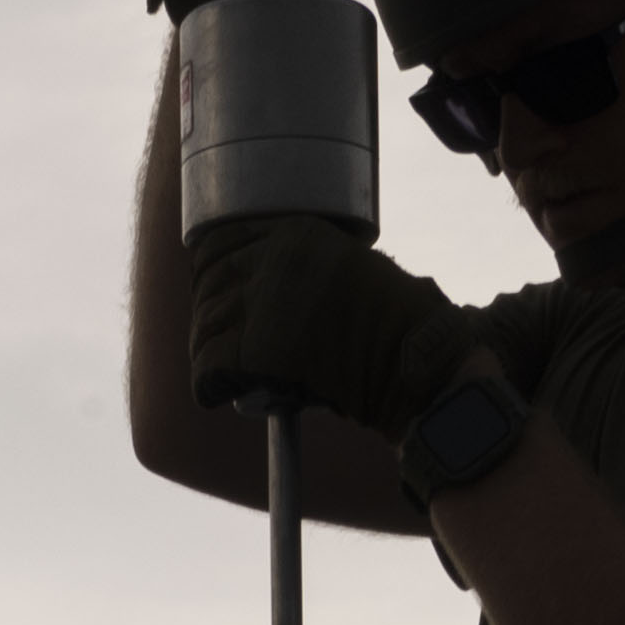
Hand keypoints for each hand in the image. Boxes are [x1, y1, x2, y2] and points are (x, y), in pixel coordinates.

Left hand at [185, 212, 480, 433]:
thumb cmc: (397, 325)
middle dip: (209, 313)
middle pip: (211, 283)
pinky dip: (208, 383)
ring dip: (207, 350)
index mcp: (298, 233)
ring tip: (220, 368)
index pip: (223, 240)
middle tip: (216, 338)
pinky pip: (209, 366)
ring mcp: (265, 303)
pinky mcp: (258, 351)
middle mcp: (276, 259)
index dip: (209, 268)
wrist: (419, 363)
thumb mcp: (350, 267)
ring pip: (206, 325)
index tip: (211, 286)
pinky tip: (217, 391)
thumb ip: (305, 268)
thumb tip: (260, 288)